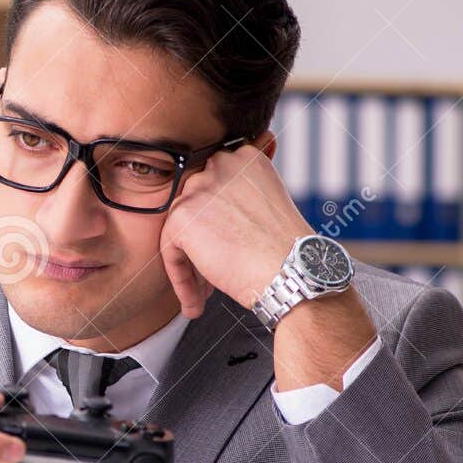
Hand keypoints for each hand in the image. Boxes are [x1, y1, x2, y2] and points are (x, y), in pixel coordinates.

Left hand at [160, 142, 376, 390]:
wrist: (292, 271)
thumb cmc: (287, 250)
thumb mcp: (268, 205)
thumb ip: (240, 199)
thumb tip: (212, 219)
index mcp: (245, 158)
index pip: (215, 188)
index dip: (216, 222)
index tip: (227, 246)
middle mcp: (220, 165)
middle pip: (195, 207)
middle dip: (201, 242)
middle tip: (213, 274)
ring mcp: (198, 189)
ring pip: (181, 231)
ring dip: (191, 264)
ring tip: (205, 293)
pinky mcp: (181, 217)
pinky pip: (171, 252)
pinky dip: (181, 281)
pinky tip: (196, 304)